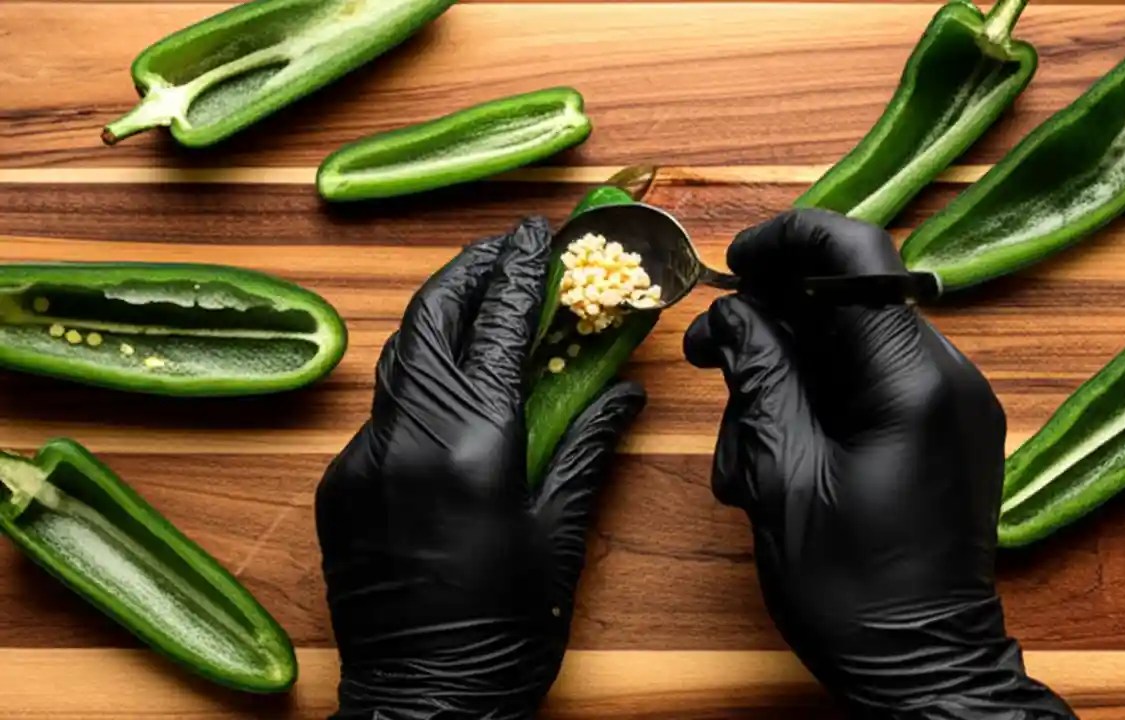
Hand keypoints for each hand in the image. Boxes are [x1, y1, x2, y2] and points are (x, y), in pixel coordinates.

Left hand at [316, 218, 645, 719]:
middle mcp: (406, 440)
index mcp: (473, 446)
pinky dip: (419, 381)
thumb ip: (589, 446)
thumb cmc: (508, 630)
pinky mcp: (338, 487)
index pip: (497, 329)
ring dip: (439, 319)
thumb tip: (626, 390)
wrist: (426, 704)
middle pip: (431, 321)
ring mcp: (361, 461)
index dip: (518, 272)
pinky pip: (381, 412)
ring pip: (399, 361)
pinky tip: (450, 391)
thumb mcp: (561, 533)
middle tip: (503, 248)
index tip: (536, 233)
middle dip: (468, 272)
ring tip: (478, 300)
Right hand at [685, 210, 1074, 718]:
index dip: (789, 240)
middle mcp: (947, 377)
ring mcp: (950, 405)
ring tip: (740, 432)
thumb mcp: (782, 481)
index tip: (732, 268)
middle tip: (709, 355)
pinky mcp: (941, 431)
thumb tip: (733, 314)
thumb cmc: (852, 591)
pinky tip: (775, 447)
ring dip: (787, 367)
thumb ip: (760, 380)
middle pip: (850, 299)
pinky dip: (818, 397)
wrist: (926, 671)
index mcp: (913, 382)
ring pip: (853, 343)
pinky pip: (872, 383)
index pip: (858, 255)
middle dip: (772, 317)